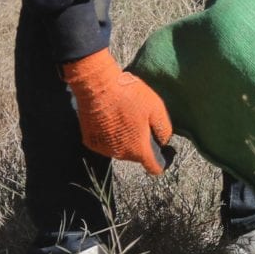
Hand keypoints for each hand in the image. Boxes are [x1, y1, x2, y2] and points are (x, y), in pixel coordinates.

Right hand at [60, 50, 172, 174]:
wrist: (96, 85)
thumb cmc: (128, 95)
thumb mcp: (156, 108)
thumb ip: (164, 129)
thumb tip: (164, 141)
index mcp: (138, 149)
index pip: (154, 168)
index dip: (162, 161)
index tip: (164, 149)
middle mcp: (120, 154)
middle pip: (136, 156)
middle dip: (141, 143)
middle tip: (140, 121)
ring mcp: (103, 149)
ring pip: (121, 149)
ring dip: (125, 139)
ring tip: (124, 116)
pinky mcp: (90, 141)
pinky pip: (106, 143)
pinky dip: (110, 135)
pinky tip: (110, 118)